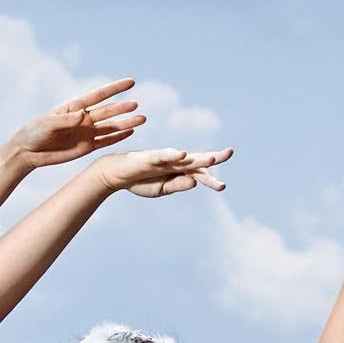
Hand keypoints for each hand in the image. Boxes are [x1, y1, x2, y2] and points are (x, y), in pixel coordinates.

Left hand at [8, 80, 142, 167]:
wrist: (27, 152)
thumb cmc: (34, 133)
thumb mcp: (47, 124)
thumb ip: (66, 120)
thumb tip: (84, 115)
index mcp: (74, 107)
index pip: (98, 95)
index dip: (115, 89)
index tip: (131, 82)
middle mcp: (83, 118)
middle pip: (107, 111)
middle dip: (122, 108)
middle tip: (136, 104)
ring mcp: (86, 133)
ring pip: (110, 126)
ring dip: (126, 123)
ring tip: (142, 119)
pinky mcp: (86, 147)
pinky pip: (105, 141)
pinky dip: (118, 137)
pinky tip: (130, 132)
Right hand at [100, 144, 232, 198]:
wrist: (114, 174)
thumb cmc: (138, 181)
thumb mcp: (161, 189)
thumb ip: (178, 185)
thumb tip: (196, 183)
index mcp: (179, 172)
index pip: (199, 174)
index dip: (211, 179)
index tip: (222, 187)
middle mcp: (174, 162)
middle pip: (197, 160)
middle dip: (214, 157)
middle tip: (229, 153)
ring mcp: (163, 158)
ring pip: (184, 158)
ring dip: (198, 158)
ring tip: (213, 159)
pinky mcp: (150, 157)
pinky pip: (163, 155)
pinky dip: (172, 154)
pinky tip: (182, 155)